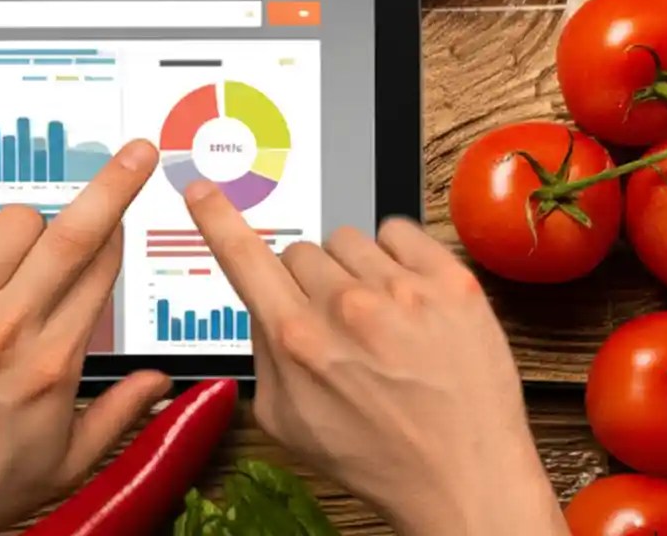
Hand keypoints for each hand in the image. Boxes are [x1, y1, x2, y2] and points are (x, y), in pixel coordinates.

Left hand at [0, 140, 170, 535]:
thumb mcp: (66, 465)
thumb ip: (121, 414)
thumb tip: (159, 382)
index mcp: (49, 366)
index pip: (101, 268)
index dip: (123, 227)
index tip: (136, 198)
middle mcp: (0, 331)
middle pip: (69, 231)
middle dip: (111, 185)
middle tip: (131, 158)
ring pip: (9, 225)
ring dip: (32, 231)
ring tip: (26, 263)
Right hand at [184, 181, 568, 535]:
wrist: (465, 478)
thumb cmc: (379, 457)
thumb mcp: (288, 422)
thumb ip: (264, 354)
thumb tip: (263, 305)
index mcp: (298, 341)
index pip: (244, 259)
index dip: (216, 219)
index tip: (201, 189)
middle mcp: (346, 308)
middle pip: (299, 251)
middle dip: (307, 282)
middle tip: (336, 324)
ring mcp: (402, 290)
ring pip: (348, 239)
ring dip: (353, 269)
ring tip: (378, 318)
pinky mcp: (451, 281)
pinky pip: (400, 230)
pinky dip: (397, 256)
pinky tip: (406, 298)